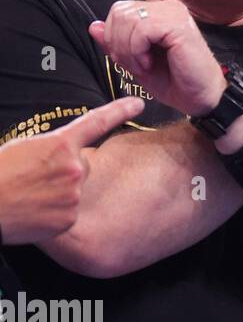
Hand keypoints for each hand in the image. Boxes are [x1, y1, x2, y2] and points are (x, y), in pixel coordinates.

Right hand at [0, 97, 143, 244]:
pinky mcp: (69, 217)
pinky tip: (34, 210)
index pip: (97, 123)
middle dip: (63, 170)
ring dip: (58, 191)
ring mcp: (73, 193)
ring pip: (75, 189)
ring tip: (30, 194)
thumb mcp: (25, 147)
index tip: (138, 104)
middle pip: (81, 165)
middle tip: (35, 177)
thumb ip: (55, 148)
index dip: (120, 110)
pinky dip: (54, 211)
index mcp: (60, 144)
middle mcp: (73, 167)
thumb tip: (70, 154)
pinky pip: (68, 210)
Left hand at [90, 0, 225, 115]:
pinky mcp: (179, 25)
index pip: (119, 11)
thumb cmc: (176, 82)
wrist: (202, 99)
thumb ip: (116, 44)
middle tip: (136, 65)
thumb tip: (93, 26)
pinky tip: (149, 64)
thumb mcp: (136, 62)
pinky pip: (141, 29)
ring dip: (128, 49)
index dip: (113, 37)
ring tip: (144, 66)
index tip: (130, 60)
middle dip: (118, 43)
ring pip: (127, 19)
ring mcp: (175, 14)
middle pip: (119, 12)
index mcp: (160, 13)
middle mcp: (169, 8)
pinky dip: (137, 50)